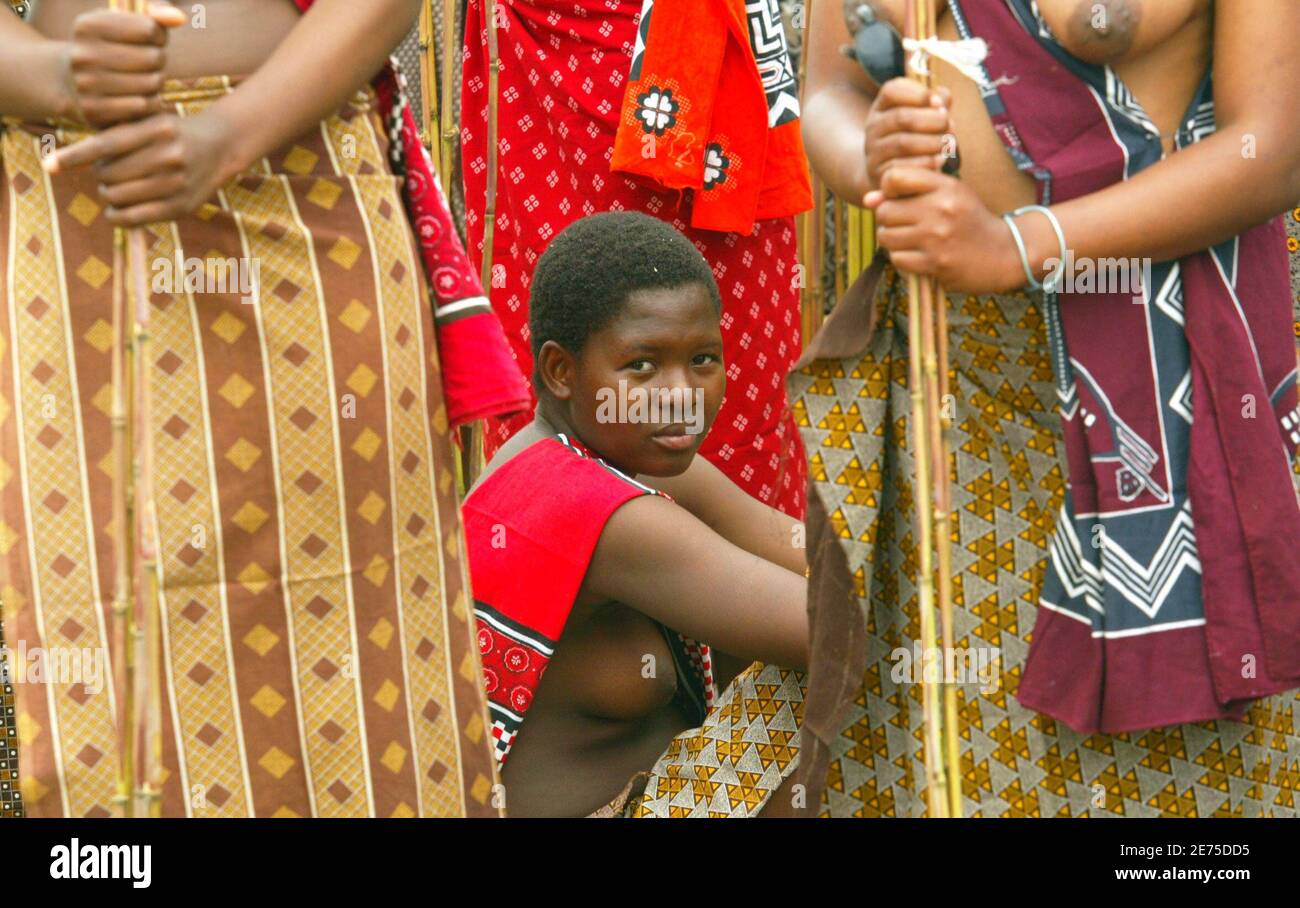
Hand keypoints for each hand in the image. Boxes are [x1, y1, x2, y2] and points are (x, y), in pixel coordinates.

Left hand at [44, 110, 239, 226]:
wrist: (221, 145)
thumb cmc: (171, 131)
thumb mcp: (147, 121)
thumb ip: (113, 135)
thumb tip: (62, 161)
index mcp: (156, 130)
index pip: (105, 146)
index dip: (74, 156)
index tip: (50, 166)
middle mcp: (168, 156)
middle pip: (108, 175)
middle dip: (101, 175)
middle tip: (109, 172)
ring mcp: (177, 183)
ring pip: (118, 197)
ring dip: (108, 194)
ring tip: (116, 188)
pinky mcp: (182, 206)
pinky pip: (135, 218)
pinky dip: (117, 216)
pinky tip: (116, 210)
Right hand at [59, 3, 186, 127]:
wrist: (73, 83)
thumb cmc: (112, 48)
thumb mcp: (125, 24)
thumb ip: (156, 15)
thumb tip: (179, 18)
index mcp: (88, 27)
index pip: (150, 29)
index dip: (159, 36)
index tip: (151, 41)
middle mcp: (83, 55)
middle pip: (154, 58)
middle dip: (158, 60)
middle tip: (149, 64)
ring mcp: (86, 85)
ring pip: (152, 84)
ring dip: (156, 83)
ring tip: (144, 79)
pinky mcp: (95, 111)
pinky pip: (144, 106)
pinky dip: (152, 103)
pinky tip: (143, 97)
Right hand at [863, 77, 952, 193]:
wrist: (889, 177)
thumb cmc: (913, 141)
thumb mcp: (921, 118)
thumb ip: (935, 105)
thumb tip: (942, 96)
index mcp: (881, 108)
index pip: (892, 91)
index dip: (918, 94)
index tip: (939, 103)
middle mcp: (873, 128)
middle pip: (901, 118)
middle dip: (932, 120)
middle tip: (950, 125)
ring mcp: (873, 152)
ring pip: (903, 143)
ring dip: (932, 142)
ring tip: (948, 144)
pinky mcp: (879, 175)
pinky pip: (904, 167)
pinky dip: (926, 163)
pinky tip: (940, 159)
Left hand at [865, 166, 1023, 293]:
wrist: (1004, 252)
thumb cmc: (968, 219)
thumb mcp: (948, 194)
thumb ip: (908, 191)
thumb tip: (867, 199)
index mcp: (945, 185)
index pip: (894, 177)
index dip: (888, 189)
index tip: (898, 198)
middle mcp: (941, 208)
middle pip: (884, 211)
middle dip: (887, 219)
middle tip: (903, 224)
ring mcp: (937, 237)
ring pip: (886, 237)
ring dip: (892, 240)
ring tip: (909, 239)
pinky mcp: (935, 263)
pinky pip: (897, 259)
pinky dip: (903, 259)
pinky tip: (918, 255)